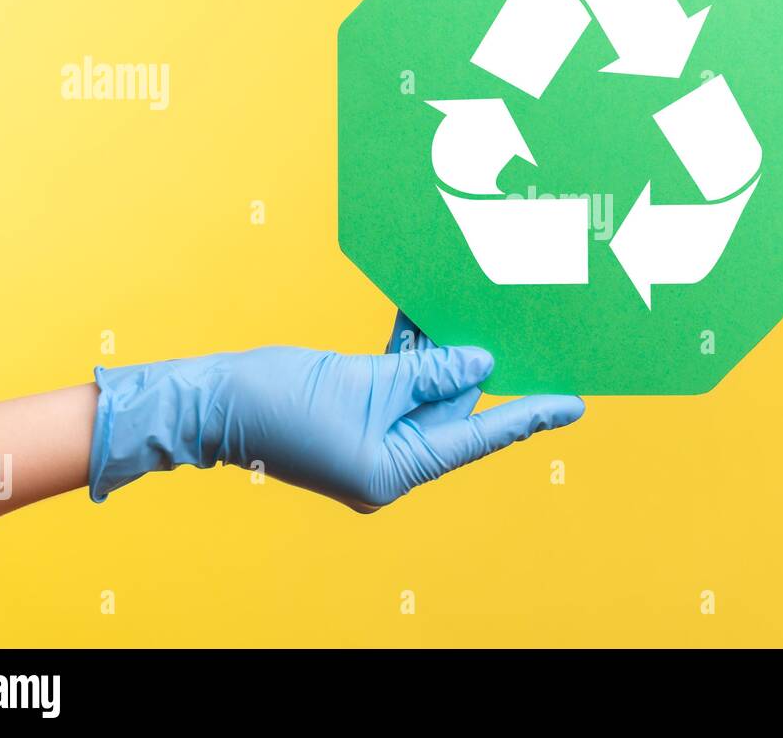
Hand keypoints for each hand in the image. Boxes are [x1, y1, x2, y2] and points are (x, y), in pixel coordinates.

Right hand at [88, 313, 584, 510]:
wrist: (208, 401)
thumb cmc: (277, 400)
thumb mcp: (366, 380)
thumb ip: (429, 371)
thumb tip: (480, 362)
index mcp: (394, 471)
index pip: (477, 438)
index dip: (528, 416)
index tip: (574, 404)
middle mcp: (388, 463)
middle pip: (450, 410)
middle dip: (473, 368)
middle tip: (515, 326)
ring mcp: (370, 442)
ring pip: (422, 391)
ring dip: (437, 354)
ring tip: (464, 310)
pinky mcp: (353, 416)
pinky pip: (394, 384)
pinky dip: (407, 355)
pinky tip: (421, 317)